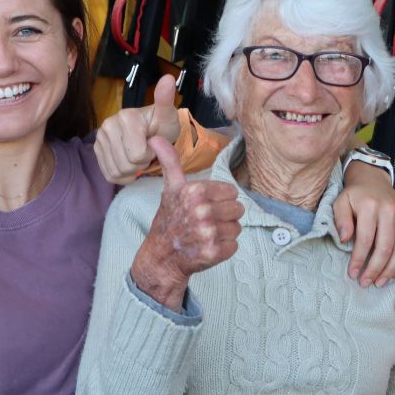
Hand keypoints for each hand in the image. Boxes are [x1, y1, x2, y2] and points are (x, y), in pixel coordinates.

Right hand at [94, 74, 181, 184]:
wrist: (152, 133)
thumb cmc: (161, 126)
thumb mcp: (168, 116)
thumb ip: (166, 100)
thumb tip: (169, 78)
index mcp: (126, 117)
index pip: (139, 154)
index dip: (151, 154)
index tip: (154, 143)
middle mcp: (107, 125)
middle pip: (127, 164)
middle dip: (142, 163)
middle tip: (147, 151)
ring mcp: (99, 138)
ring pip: (117, 171)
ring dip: (133, 170)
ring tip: (139, 156)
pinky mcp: (96, 151)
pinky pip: (109, 175)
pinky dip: (123, 175)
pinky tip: (131, 164)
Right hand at [129, 136, 242, 308]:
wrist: (161, 256)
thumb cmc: (169, 220)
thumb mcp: (170, 189)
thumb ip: (170, 162)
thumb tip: (155, 138)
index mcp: (194, 192)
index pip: (232, 192)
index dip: (221, 200)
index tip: (206, 206)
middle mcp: (201, 211)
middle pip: (238, 209)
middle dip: (225, 216)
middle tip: (207, 222)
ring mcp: (208, 233)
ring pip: (237, 227)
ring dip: (225, 232)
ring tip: (207, 234)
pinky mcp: (214, 252)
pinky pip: (234, 245)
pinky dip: (224, 248)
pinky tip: (208, 247)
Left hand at [334, 162, 394, 286]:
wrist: (373, 180)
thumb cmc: (355, 195)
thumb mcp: (341, 202)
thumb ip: (340, 219)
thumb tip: (345, 239)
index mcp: (371, 206)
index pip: (365, 239)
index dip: (359, 259)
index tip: (352, 273)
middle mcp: (390, 211)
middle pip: (385, 247)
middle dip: (375, 269)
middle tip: (365, 282)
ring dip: (391, 270)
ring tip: (380, 282)